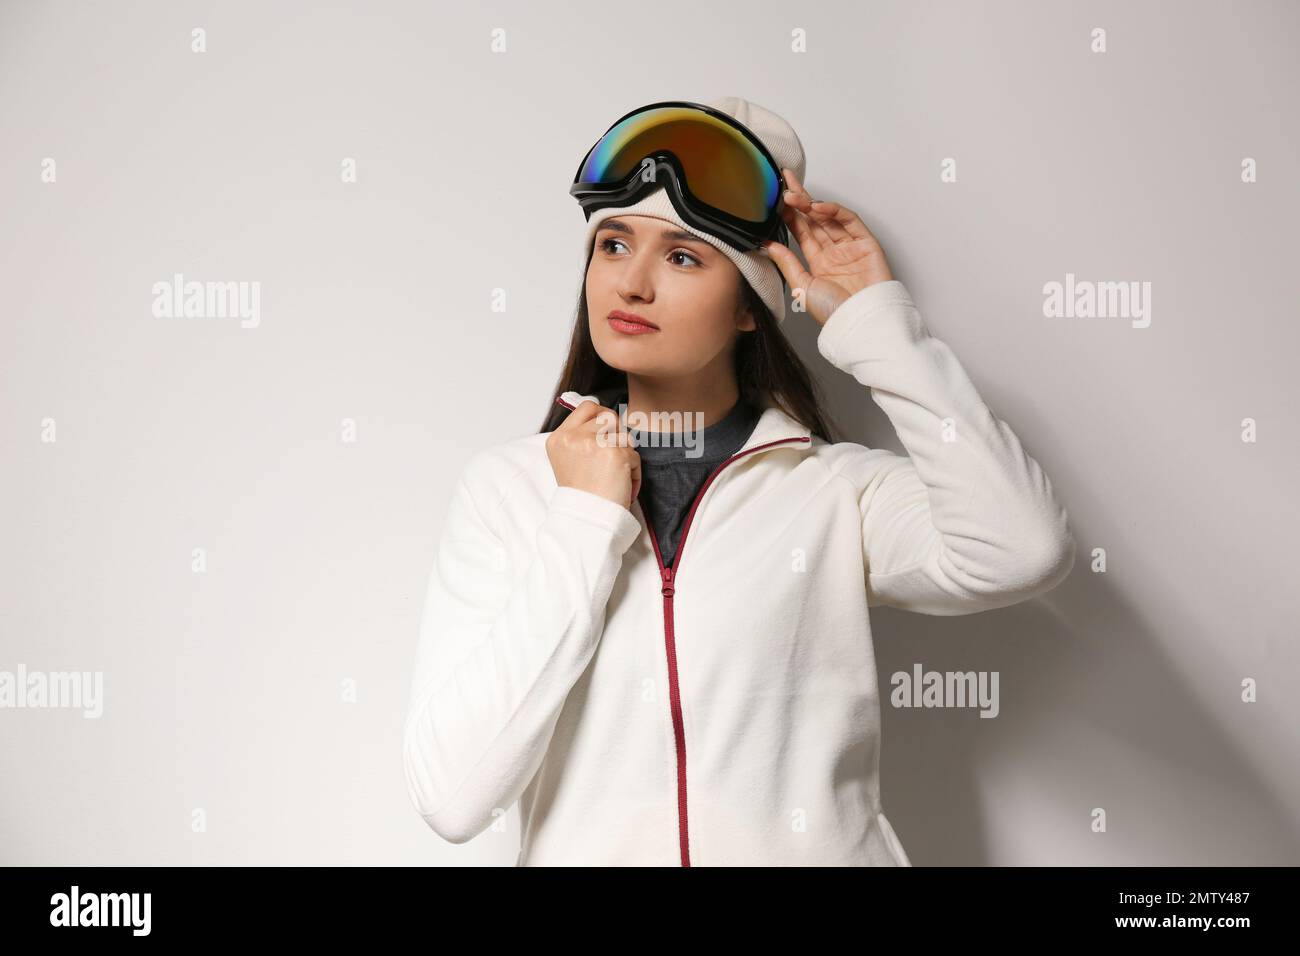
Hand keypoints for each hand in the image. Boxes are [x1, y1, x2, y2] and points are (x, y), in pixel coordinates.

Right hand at [546, 400, 641, 510]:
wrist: (587, 520)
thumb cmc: (582, 497)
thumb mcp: (568, 462)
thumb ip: (581, 439)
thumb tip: (606, 418)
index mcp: (559, 439)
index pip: (587, 407)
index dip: (602, 416)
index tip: (607, 434)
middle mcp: (573, 437)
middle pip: (609, 416)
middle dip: (617, 435)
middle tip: (613, 458)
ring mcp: (594, 443)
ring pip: (624, 436)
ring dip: (626, 456)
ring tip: (615, 478)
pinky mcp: (615, 453)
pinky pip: (635, 455)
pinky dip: (634, 473)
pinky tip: (622, 487)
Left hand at [762, 168, 894, 326]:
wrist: (860, 322)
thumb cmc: (835, 313)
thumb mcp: (802, 288)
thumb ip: (787, 263)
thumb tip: (768, 245)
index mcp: (818, 263)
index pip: (801, 232)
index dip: (789, 215)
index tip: (775, 201)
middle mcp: (833, 252)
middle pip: (813, 219)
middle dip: (798, 201)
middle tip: (784, 186)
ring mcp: (850, 246)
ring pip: (829, 217)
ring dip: (811, 204)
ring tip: (793, 196)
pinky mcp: (866, 242)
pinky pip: (849, 220)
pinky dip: (834, 210)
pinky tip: (816, 206)